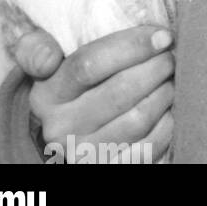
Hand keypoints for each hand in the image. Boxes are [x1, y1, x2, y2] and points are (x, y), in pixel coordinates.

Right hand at [15, 24, 174, 163]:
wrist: (68, 132)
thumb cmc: (72, 84)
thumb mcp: (45, 62)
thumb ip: (35, 47)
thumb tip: (47, 58)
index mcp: (46, 96)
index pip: (89, 65)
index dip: (132, 46)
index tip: (163, 35)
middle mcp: (61, 130)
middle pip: (120, 92)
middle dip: (156, 68)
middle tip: (170, 56)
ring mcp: (84, 155)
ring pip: (138, 119)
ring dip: (165, 93)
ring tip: (171, 78)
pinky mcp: (108, 169)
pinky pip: (148, 148)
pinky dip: (167, 124)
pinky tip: (169, 108)